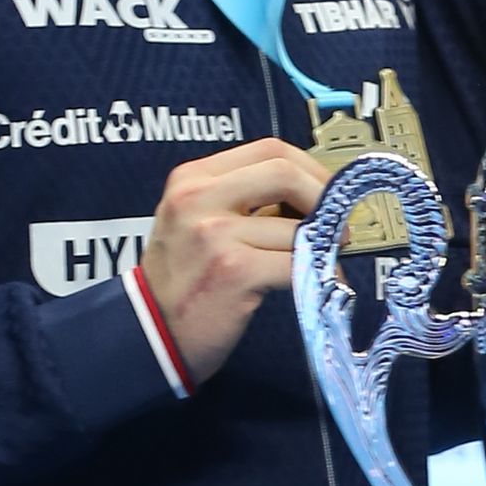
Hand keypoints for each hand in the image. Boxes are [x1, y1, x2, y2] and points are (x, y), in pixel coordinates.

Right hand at [138, 138, 330, 386]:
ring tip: (324, 257)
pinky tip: (322, 280)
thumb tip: (312, 192)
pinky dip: (319, 272)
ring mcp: (213, 234)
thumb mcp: (195, 220)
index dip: (309, 168)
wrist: (148, 335)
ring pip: (295, 226)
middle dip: (323, 195)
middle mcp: (197, 198)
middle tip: (337, 221)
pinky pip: (295, 262)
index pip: (269, 150)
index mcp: (191, 178)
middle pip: (284, 172)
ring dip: (321, 244)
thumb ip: (243, 198)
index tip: (325, 190)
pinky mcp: (232, 271)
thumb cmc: (182, 279)